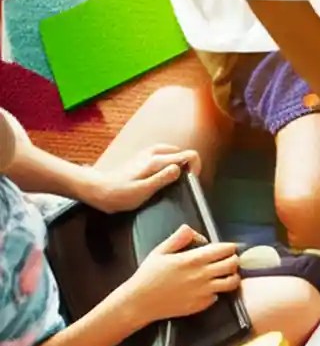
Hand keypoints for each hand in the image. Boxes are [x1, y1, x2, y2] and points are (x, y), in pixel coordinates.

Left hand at [84, 144, 200, 212]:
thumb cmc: (120, 194)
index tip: (192, 180)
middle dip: (188, 164)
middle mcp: (152, 154)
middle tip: (186, 180)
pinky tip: (164, 171)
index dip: (196, 166)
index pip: (187, 155)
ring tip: (178, 176)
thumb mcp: (143, 191)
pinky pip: (161, 153)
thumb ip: (162, 179)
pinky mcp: (140, 158)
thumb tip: (179, 169)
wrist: (98, 190)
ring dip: (178, 161)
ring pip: (171, 151)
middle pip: (181, 151)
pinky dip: (168, 159)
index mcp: (156, 162)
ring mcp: (145, 154)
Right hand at [120, 225, 238, 324]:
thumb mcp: (160, 251)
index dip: (230, 247)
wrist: (141, 302)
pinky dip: (218, 290)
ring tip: (227, 274)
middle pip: (232, 264)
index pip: (223, 250)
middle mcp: (202, 275)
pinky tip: (210, 287)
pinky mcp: (203, 304)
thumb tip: (193, 230)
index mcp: (192, 259)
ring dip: (232, 276)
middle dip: (234, 259)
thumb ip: (178, 238)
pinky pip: (218, 295)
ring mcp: (204, 291)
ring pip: (232, 282)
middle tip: (230, 259)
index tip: (229, 247)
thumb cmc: (148, 275)